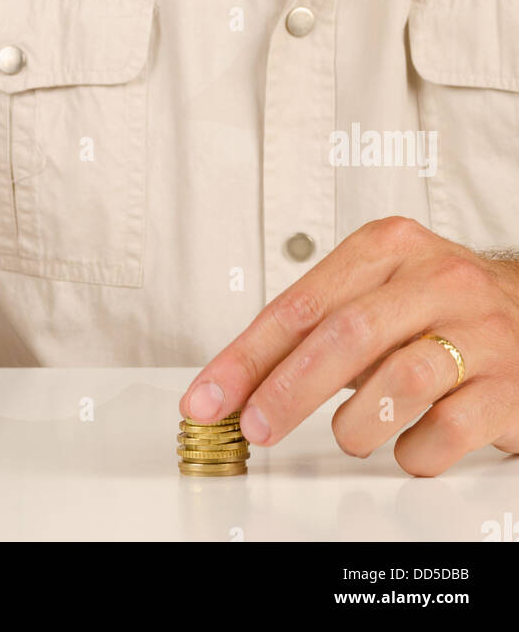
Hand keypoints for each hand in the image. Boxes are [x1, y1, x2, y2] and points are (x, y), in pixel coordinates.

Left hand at [180, 216, 518, 475]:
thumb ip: (315, 328)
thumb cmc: (435, 306)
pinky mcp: (509, 385)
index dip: (248, 356)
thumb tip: (238, 384)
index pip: (302, 304)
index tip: (208, 397)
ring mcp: (480, 330)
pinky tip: (406, 445)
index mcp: (388, 246)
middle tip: (256, 426)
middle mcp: (436, 279)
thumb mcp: (375, 292)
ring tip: (349, 433)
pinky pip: (447, 429)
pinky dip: (413, 451)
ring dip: (355, 423)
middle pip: (346, 335)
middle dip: (288, 390)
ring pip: (399, 379)